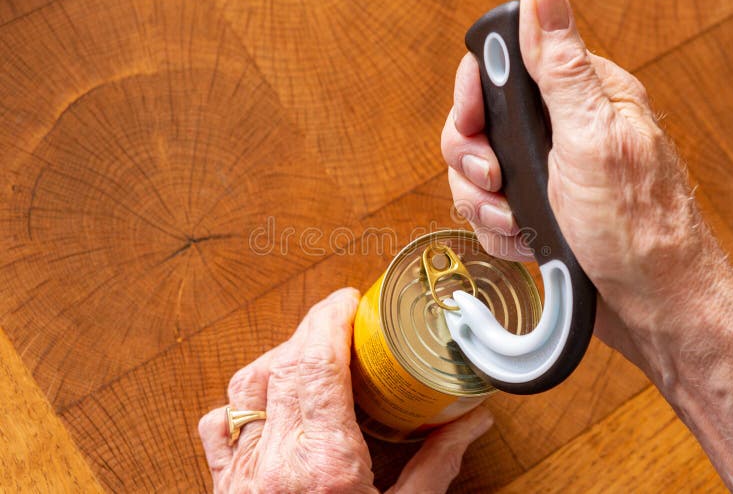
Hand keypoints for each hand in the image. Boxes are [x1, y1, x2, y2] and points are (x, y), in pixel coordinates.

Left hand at [198, 288, 493, 492]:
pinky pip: (219, 426)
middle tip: (342, 320)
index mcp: (324, 469)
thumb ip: (436, 466)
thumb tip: (470, 420)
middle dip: (311, 328)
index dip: (329, 318)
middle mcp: (274, 465)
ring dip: (280, 359)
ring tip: (313, 355)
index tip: (350, 300)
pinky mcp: (227, 489)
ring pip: (244, 386)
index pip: (314, 365)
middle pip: (281, 365)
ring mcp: (243, 476)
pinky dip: (243, 401)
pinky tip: (271, 403)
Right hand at [441, 0, 722, 361]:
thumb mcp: (593, 137)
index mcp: (583, 97)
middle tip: (498, 180)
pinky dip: (501, 232)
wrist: (651, 308)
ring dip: (485, 204)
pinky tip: (529, 242)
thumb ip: (560, 67)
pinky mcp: (537, 212)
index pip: (504, 69)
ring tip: (518, 220)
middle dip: (475, 161)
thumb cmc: (638, 229)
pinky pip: (489, 212)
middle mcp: (561, 132)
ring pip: (477, 174)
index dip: (475, 95)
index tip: (475, 124)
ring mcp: (547, 175)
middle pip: (478, 125)